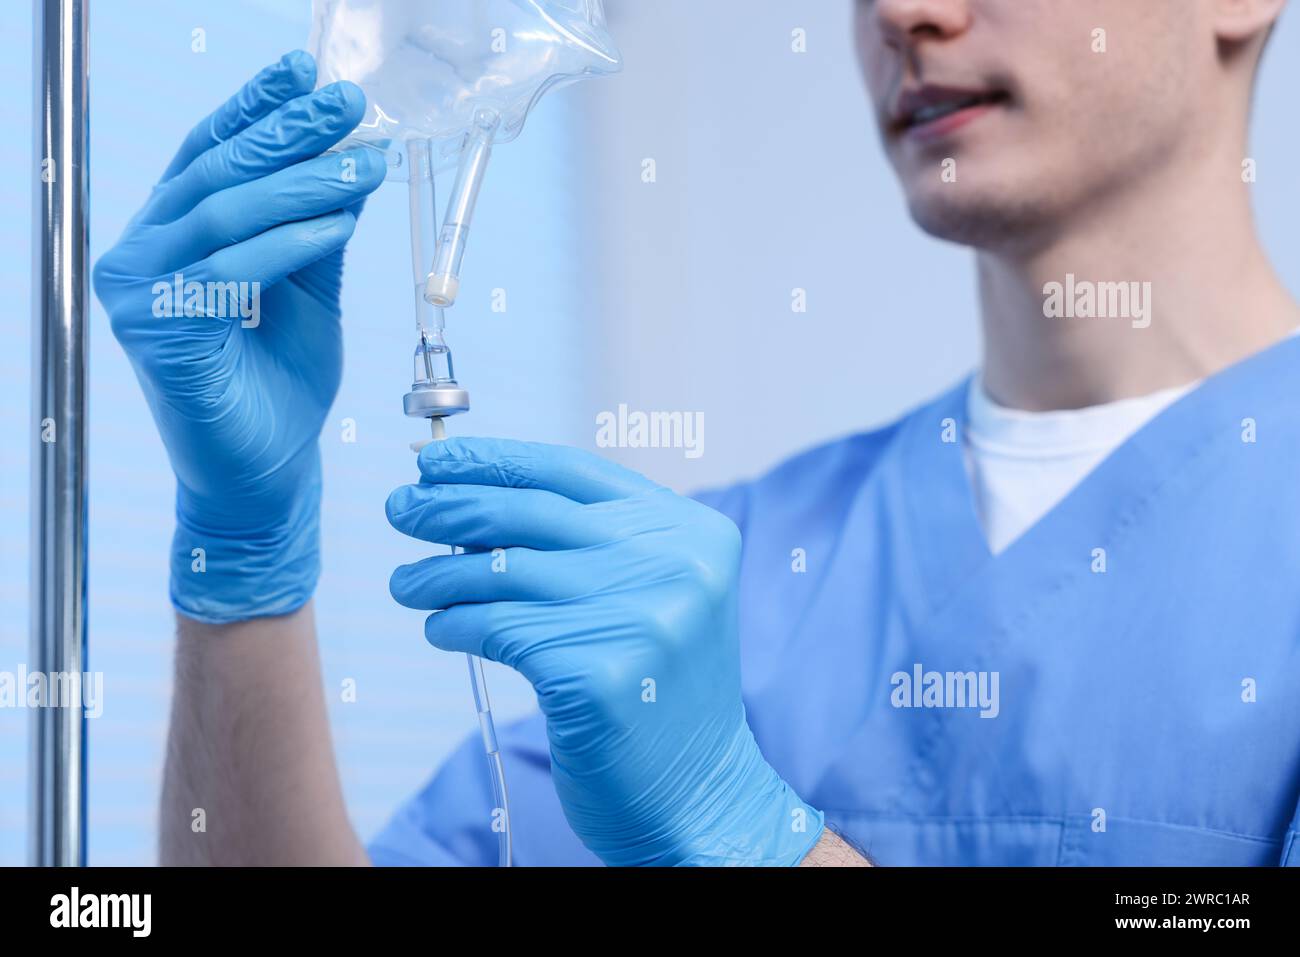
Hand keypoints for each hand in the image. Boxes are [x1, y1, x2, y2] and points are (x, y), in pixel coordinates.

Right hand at [93, 51, 385, 622]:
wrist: (269, 471)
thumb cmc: (284, 381)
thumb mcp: (312, 288)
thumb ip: (319, 227)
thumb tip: (352, 156)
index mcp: (175, 234)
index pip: (212, 155)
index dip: (257, 108)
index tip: (308, 69)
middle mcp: (144, 251)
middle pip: (218, 172)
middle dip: (289, 131)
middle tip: (348, 101)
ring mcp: (139, 290)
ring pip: (224, 213)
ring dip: (303, 182)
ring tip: (364, 161)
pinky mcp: (155, 330)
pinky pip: (229, 271)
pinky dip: (288, 242)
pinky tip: (339, 221)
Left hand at [386, 438, 823, 865]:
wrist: (700, 790)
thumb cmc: (657, 686)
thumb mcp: (646, 592)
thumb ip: (585, 543)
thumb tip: (471, 498)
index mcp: (689, 530)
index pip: (572, 471)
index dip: (494, 460)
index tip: (436, 462)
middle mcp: (672, 564)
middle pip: (530, 512)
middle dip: (449, 505)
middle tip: (399, 508)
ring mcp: (638, 617)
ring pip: (502, 572)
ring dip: (437, 574)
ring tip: (406, 583)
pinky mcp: (598, 676)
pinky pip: (495, 630)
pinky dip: (453, 625)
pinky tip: (440, 629)